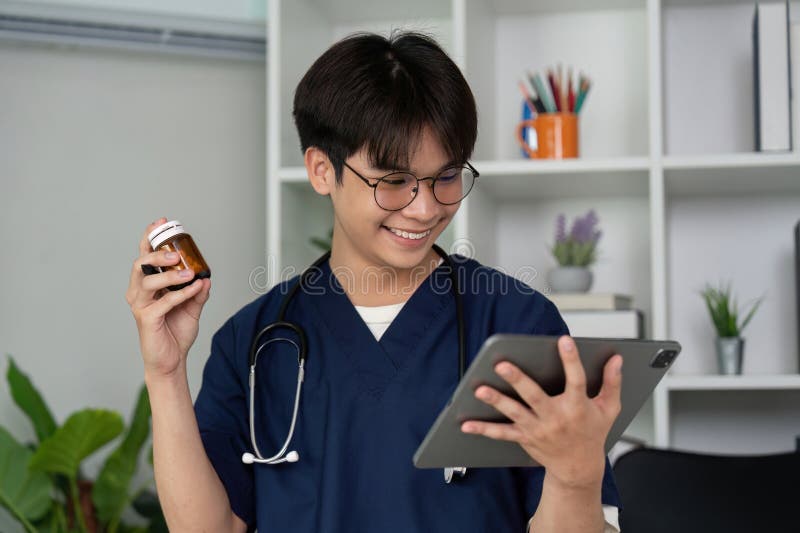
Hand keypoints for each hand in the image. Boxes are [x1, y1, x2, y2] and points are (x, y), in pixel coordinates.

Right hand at [125, 217, 211, 379]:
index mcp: (147, 285)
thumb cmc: (175, 333)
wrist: (172, 361)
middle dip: (156, 254)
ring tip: (189, 273)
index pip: (144, 256)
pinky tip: (195, 288)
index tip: (162, 222)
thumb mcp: (192, 308)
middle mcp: (139, 293)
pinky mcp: (147, 319)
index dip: (150, 237)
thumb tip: (206, 277)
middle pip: (140, 265)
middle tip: (175, 254)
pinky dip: (181, 294)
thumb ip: (198, 291)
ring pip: (147, 282)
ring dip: (170, 275)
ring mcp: (141, 306)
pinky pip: (163, 302)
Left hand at [461, 335, 622, 488]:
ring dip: (496, 401)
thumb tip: (616, 358)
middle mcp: (556, 417)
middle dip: (518, 380)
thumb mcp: (609, 409)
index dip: (571, 360)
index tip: (564, 340)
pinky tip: (466, 424)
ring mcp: (538, 429)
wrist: (579, 468)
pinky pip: (502, 433)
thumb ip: (612, 382)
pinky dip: (483, 430)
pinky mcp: (525, 437)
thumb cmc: (592, 433)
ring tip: (479, 388)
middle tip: (501, 364)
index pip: (576, 379)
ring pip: (514, 412)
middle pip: (535, 395)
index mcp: (578, 406)